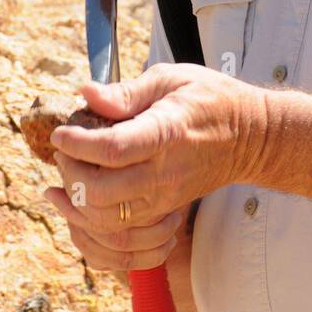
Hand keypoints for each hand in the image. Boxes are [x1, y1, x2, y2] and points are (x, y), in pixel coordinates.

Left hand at [43, 63, 265, 272]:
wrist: (251, 137)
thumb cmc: (211, 100)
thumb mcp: (172, 78)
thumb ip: (127, 91)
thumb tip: (87, 94)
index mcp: (167, 133)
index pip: (112, 150)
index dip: (77, 144)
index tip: (60, 133)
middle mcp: (166, 172)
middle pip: (103, 193)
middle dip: (71, 174)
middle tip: (63, 152)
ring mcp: (166, 197)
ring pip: (109, 221)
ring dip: (78, 203)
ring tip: (67, 177)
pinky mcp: (165, 211)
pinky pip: (123, 233)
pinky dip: (94, 222)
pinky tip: (80, 199)